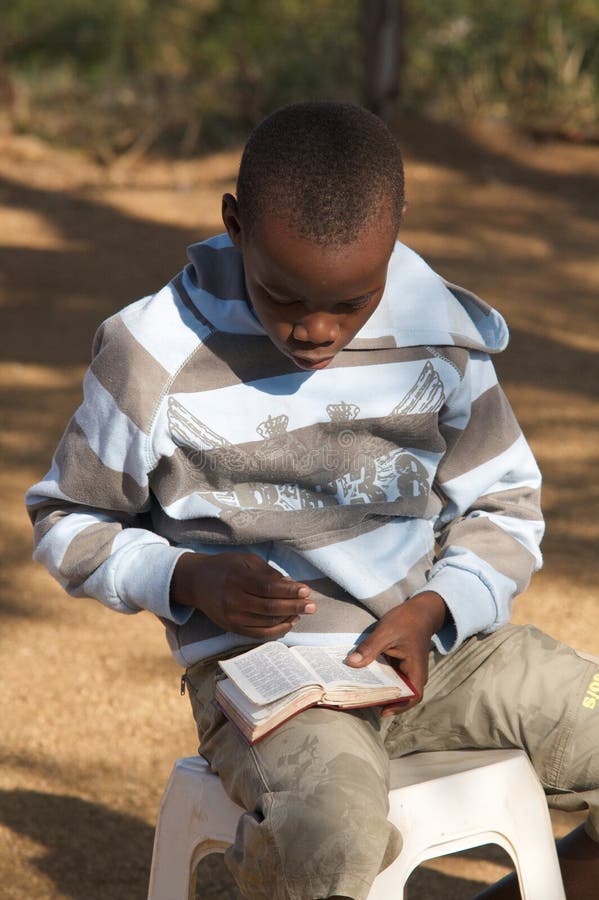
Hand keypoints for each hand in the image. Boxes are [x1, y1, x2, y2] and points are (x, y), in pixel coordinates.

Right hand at [170, 551, 315, 638]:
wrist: (196, 582)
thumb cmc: (226, 567)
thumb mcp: (246, 560)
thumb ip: (268, 573)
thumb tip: (292, 586)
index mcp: (237, 578)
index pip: (268, 588)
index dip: (289, 591)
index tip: (306, 591)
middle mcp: (232, 599)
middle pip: (269, 607)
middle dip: (294, 607)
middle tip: (312, 606)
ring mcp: (231, 616)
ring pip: (265, 623)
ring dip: (287, 619)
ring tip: (301, 613)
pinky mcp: (231, 627)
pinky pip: (257, 634)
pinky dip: (275, 630)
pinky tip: (288, 623)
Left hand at [345, 591, 447, 715]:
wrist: (420, 610)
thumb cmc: (407, 621)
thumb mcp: (386, 632)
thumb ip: (370, 648)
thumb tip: (352, 663)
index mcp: (416, 671)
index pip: (412, 697)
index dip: (398, 707)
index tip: (381, 711)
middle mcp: (413, 674)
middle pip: (399, 694)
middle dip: (381, 699)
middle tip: (360, 701)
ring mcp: (406, 670)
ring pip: (392, 686)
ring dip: (377, 688)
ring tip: (357, 692)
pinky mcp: (399, 664)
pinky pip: (388, 676)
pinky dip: (376, 678)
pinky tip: (361, 676)